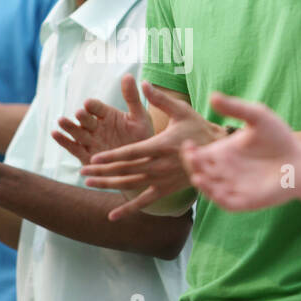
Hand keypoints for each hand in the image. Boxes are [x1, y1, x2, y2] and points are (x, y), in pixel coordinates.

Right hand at [52, 74, 151, 163]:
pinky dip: (64, 141)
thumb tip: (127, 75)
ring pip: (77, 132)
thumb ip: (132, 98)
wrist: (144, 162)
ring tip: (61, 121)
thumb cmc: (142, 137)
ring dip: (69, 127)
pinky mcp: (87, 156)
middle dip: (82, 116)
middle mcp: (96, 126)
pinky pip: (73, 148)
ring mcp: (91, 141)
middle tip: (79, 113)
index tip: (89, 104)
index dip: (92, 106)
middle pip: (85, 119)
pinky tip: (55, 134)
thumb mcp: (140, 117)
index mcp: (107, 115)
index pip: (97, 107)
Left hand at [80, 80, 222, 220]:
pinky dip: (128, 209)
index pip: (132, 153)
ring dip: (109, 185)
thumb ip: (160, 99)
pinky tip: (112, 217)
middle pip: (126, 170)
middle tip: (82, 170)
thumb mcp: (181, 111)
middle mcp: (160, 165)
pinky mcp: (166, 189)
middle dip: (103, 171)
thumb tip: (143, 83)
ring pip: (131, 185)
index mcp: (161, 145)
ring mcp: (162, 180)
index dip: (112, 157)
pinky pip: (144, 201)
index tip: (94, 158)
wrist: (218, 153)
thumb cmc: (198, 128)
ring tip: (88, 182)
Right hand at [180, 92, 300, 211]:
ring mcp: (233, 187)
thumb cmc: (279, 137)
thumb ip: (235, 107)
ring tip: (198, 176)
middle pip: (200, 170)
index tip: (189, 144)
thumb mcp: (257, 117)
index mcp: (222, 153)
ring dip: (202, 184)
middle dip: (193, 166)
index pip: (198, 155)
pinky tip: (214, 190)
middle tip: (192, 157)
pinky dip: (218, 197)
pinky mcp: (245, 200)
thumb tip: (212, 96)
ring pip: (210, 188)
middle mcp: (224, 171)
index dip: (190, 152)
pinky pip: (226, 202)